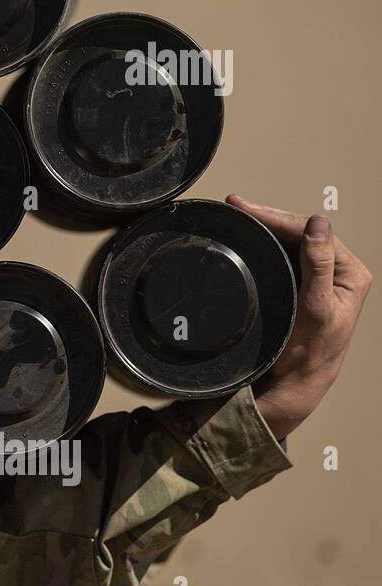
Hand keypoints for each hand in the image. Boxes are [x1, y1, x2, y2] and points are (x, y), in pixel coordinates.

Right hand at [226, 194, 371, 439]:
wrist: (295, 381)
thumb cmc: (308, 352)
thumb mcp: (315, 308)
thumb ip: (318, 265)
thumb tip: (319, 223)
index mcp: (350, 272)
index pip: (311, 232)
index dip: (277, 218)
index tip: (246, 209)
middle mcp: (338, 270)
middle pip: (301, 232)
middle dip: (268, 217)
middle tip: (236, 205)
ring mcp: (320, 277)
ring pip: (292, 240)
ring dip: (266, 226)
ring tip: (239, 213)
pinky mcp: (303, 285)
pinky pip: (285, 254)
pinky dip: (266, 241)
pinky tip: (249, 233)